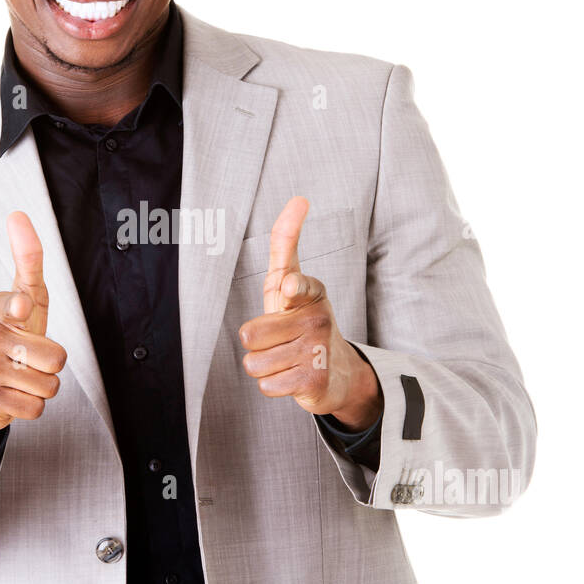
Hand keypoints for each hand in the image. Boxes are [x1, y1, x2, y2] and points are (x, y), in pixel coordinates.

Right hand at [0, 211, 67, 453]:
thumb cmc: (9, 342)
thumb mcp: (23, 304)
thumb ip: (28, 265)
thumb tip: (17, 214)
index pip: (19, 294)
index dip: (22, 306)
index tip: (21, 308)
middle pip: (57, 357)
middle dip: (52, 365)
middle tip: (28, 361)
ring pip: (50, 385)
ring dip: (42, 387)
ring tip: (19, 378)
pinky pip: (37, 407)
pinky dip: (31, 406)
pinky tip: (12, 395)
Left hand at [238, 196, 382, 428]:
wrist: (333, 371)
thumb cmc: (301, 322)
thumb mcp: (290, 283)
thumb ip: (286, 244)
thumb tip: (300, 198)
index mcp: (310, 292)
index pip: (296, 283)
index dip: (290, 289)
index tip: (290, 289)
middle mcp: (318, 318)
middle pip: (249, 334)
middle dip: (254, 343)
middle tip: (276, 341)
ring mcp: (318, 350)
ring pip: (254, 363)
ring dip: (262, 365)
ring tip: (284, 359)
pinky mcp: (315, 381)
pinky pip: (266, 385)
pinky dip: (273, 385)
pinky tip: (292, 377)